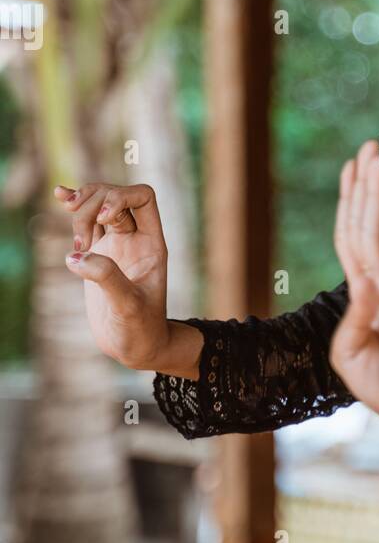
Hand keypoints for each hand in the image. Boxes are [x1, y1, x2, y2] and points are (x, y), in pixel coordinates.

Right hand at [53, 181, 170, 369]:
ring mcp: (117, 244)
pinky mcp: (98, 254)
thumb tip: (76, 256)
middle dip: (93, 204)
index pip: (143, 197)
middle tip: (81, 239)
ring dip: (81, 212)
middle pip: (115, 196)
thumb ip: (107, 278)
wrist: (134, 347)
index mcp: (153, 243)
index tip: (102, 219)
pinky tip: (60, 195)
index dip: (120, 197)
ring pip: (99, 205)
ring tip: (76, 245)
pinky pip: (87, 222)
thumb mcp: (128, 306)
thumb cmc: (140, 330)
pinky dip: (74, 208)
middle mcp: (136, 238)